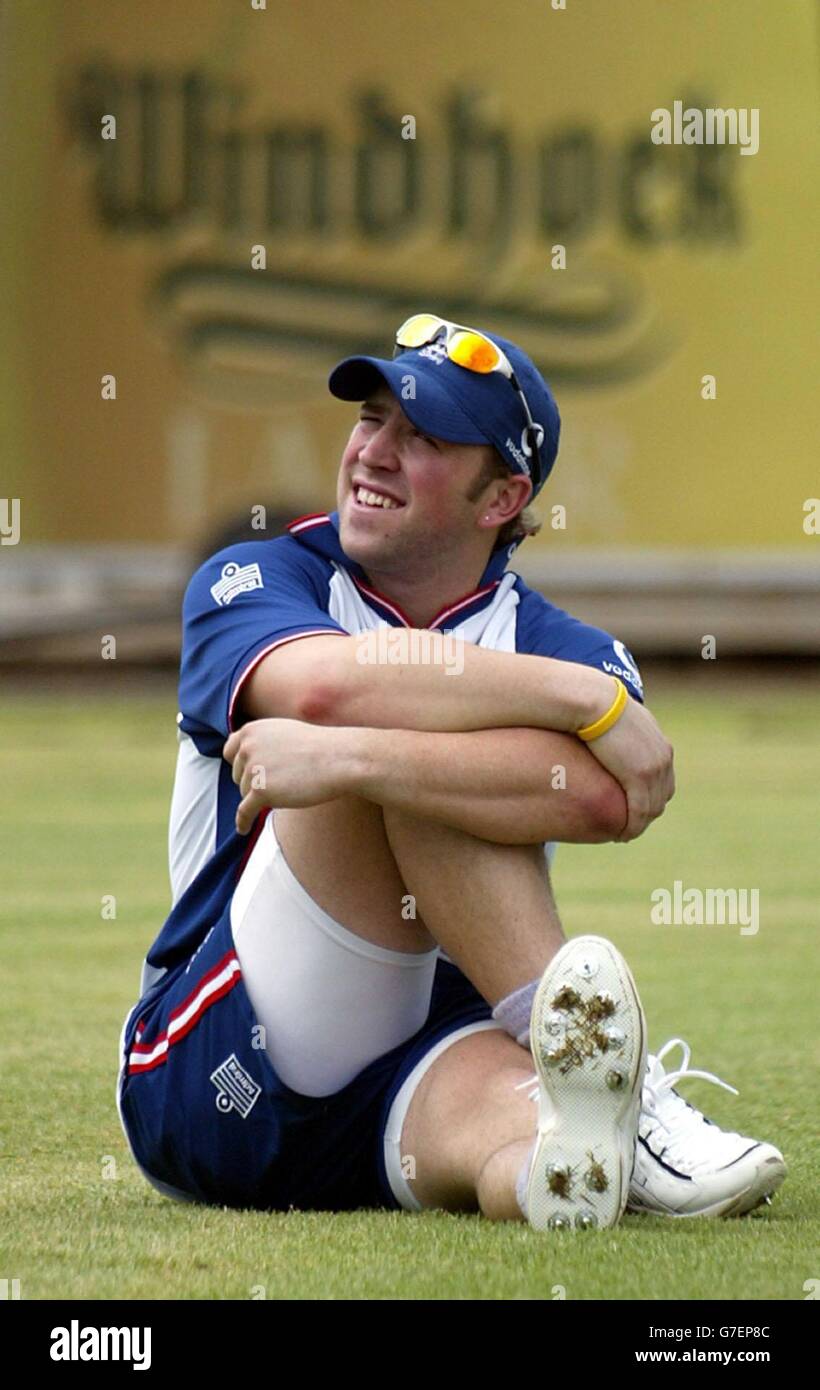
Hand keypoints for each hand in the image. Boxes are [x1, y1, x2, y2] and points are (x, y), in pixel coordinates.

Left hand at [223, 718, 355, 833]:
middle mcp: (247, 747)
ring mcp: (253, 769)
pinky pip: (244, 812)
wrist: (340, 759)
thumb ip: (263, 742)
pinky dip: (242, 822)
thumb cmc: (320, 747)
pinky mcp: (261, 791)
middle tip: (282, 781)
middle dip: (254, 782)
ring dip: (262, 796)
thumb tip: (246, 759)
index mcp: (251, 730)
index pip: (230, 751)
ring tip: (290, 788)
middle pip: (238, 776)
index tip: (245, 774)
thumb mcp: (285, 733)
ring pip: (245, 794)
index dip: (239, 764)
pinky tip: (243, 830)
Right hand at [584, 697, 674, 840]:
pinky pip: (639, 811)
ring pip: (651, 807)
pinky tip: (620, 835)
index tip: (632, 807)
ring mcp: (654, 768)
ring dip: (639, 824)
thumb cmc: (594, 705)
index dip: (649, 797)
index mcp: (659, 745)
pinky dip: (631, 826)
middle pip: (661, 796)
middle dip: (646, 813)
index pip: (662, 780)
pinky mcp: (639, 778)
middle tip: (628, 826)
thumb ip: (619, 732)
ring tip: (622, 834)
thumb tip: (605, 733)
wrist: (595, 701)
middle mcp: (663, 758)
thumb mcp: (615, 719)